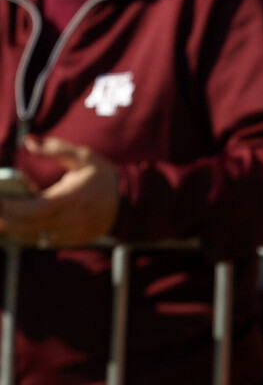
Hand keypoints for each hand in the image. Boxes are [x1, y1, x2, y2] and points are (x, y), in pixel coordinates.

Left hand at [0, 136, 119, 246]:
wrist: (128, 201)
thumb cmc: (101, 177)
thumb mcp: (83, 157)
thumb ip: (56, 149)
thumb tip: (29, 142)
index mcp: (73, 197)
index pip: (36, 209)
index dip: (12, 208)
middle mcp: (71, 218)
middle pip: (28, 226)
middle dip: (6, 219)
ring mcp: (72, 233)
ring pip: (32, 238)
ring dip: (12, 229)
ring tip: (1, 218)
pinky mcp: (71, 241)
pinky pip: (41, 242)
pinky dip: (25, 236)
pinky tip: (15, 226)